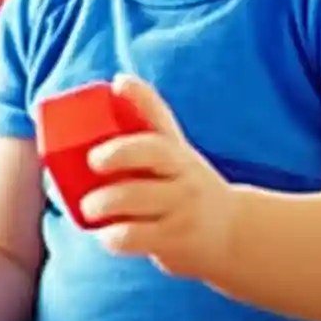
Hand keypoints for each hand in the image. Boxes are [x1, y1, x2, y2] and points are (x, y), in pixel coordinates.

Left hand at [81, 74, 236, 277]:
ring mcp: (182, 208)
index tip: (115, 95)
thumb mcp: (175, 149)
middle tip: (91, 163)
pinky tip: (107, 235)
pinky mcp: (175, 241)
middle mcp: (184, 175)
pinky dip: (114, 236)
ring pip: (139, 199)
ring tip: (89, 209)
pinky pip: (137, 237)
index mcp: (177, 151)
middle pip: (151, 155)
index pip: (159, 124)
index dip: (138, 104)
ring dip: (106, 203)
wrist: (231, 232)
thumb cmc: (187, 183)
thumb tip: (119, 80)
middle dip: (116, 155)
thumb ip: (150, 117)